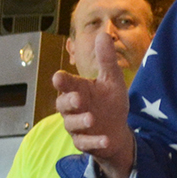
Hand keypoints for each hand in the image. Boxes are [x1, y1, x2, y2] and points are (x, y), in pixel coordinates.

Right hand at [52, 31, 135, 177]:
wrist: (117, 131)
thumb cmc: (110, 103)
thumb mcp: (112, 80)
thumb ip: (106, 60)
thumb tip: (103, 34)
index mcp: (76, 90)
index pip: (64, 84)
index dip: (61, 81)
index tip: (59, 78)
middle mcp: (72, 108)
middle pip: (62, 104)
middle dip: (69, 101)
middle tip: (78, 98)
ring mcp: (76, 126)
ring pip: (71, 124)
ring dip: (81, 121)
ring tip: (92, 118)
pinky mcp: (84, 142)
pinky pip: (85, 143)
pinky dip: (95, 141)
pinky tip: (106, 139)